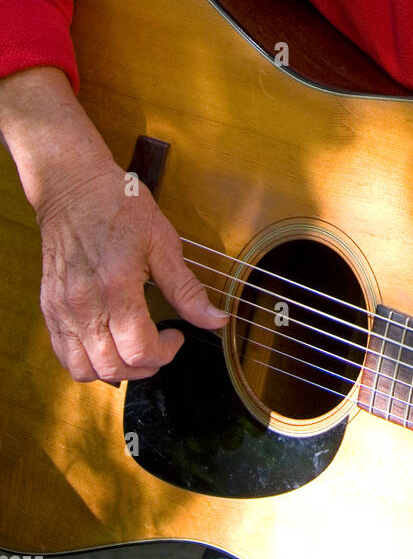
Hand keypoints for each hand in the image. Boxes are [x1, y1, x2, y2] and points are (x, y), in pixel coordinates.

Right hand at [33, 158, 226, 382]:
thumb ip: (187, 289)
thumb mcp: (162, 241)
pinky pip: (64, 355)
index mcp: (116, 287)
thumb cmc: (119, 207)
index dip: (166, 352)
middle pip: (114, 367)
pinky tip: (107, 344)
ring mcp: (61, 309)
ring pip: (85, 370)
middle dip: (146, 365)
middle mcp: (83, 305)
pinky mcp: (49, 308)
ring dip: (115, 370)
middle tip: (160, 344)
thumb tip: (217, 320)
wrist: (73, 188)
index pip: (140, 350)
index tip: (176, 334)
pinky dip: (88, 362)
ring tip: (133, 348)